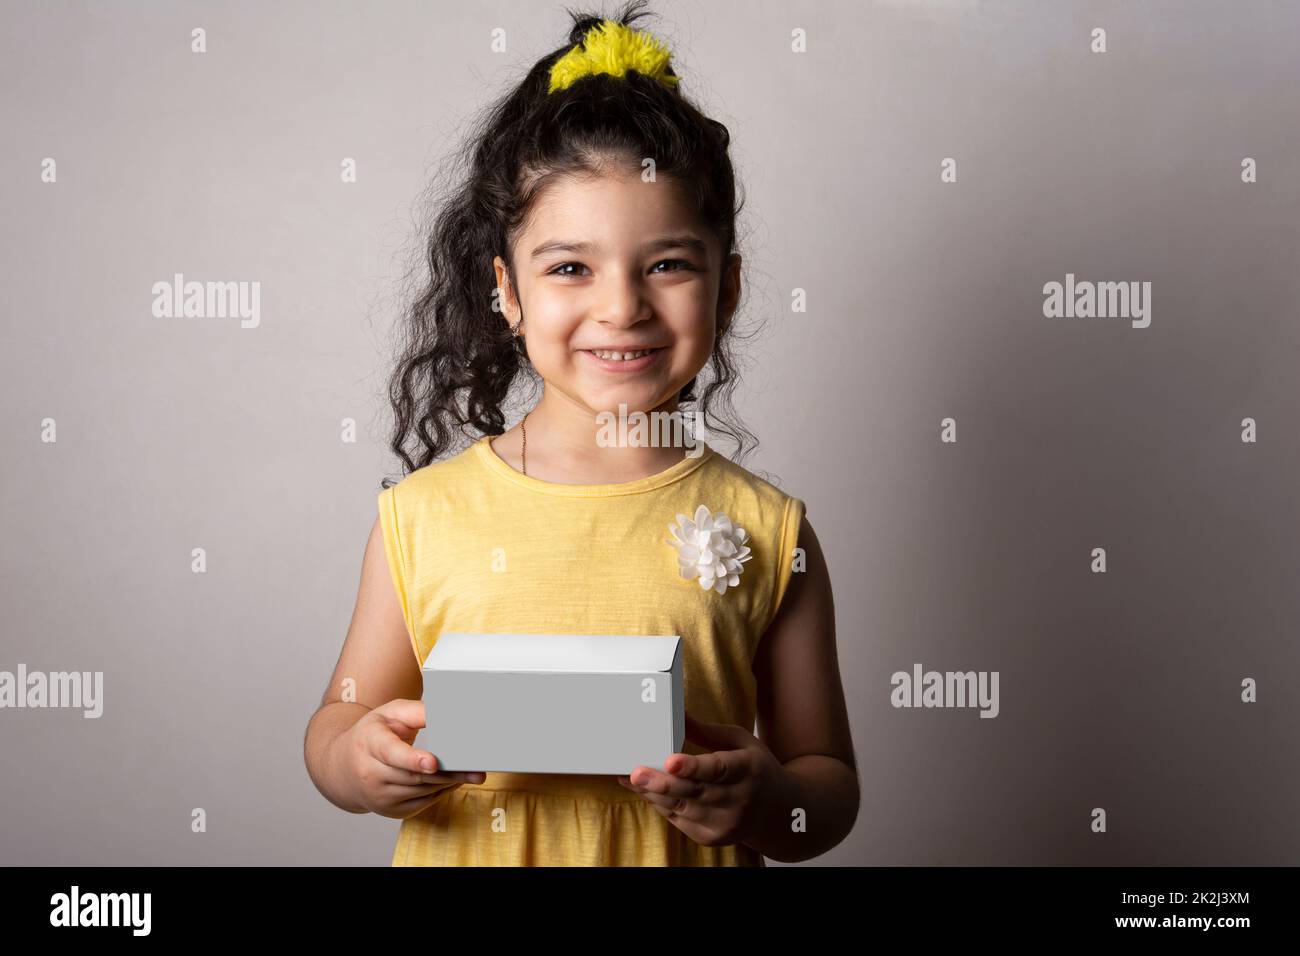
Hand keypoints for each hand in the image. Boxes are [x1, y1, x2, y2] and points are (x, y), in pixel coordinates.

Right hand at [330, 699, 485, 818]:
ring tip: (472, 771)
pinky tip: (454, 780)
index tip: (433, 762)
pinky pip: (424, 803)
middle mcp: (370, 773)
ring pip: (422, 791)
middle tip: (476, 769)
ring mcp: (379, 797)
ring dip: (449, 782)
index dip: (413, 759)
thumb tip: (450, 713)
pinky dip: (442, 791)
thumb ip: (418, 712)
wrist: (343, 767)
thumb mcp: (390, 713)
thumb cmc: (372, 734)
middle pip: (415, 776)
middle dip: (448, 773)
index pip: (392, 754)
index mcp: (369, 743)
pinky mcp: (391, 811)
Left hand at [616, 711, 786, 847]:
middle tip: (635, 772)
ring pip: (683, 808)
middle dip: (661, 782)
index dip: (692, 766)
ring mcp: (726, 823)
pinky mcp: (713, 838)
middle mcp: (740, 799)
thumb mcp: (740, 741)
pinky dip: (661, 805)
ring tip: (631, 779)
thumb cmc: (754, 768)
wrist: (777, 811)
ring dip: (653, 793)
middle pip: (694, 791)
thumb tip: (677, 712)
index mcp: (748, 769)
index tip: (670, 761)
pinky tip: (647, 791)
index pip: (718, 769)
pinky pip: (680, 820)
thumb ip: (707, 731)